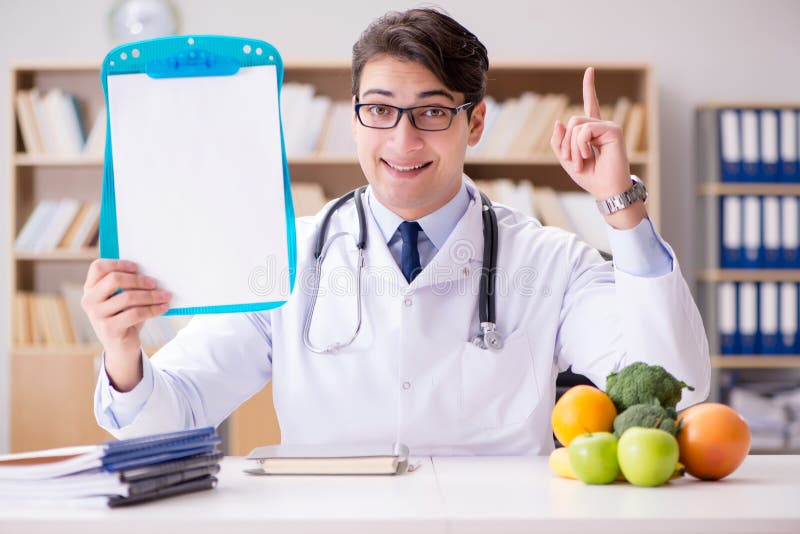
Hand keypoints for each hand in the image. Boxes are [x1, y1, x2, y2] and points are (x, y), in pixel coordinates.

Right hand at [81, 259, 170, 390]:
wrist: (121, 347)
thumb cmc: (125, 316)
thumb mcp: (123, 299)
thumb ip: (128, 285)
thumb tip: (151, 272)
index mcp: (90, 288)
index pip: (98, 267)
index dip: (118, 263)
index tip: (137, 266)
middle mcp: (89, 300)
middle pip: (114, 280)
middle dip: (138, 280)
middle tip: (155, 282)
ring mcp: (97, 315)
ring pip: (128, 297)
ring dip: (151, 295)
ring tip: (165, 295)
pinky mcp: (109, 329)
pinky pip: (135, 314)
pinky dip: (153, 309)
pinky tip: (163, 307)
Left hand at [550, 67, 645, 228]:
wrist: (605, 189)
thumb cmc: (590, 176)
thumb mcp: (567, 159)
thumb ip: (559, 142)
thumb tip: (559, 122)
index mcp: (591, 131)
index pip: (589, 105)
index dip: (589, 87)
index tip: (590, 70)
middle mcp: (600, 126)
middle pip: (572, 122)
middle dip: (566, 144)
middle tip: (575, 162)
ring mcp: (608, 127)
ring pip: (576, 125)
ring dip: (572, 147)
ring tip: (582, 161)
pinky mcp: (613, 131)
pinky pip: (585, 130)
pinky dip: (581, 145)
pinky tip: (588, 155)